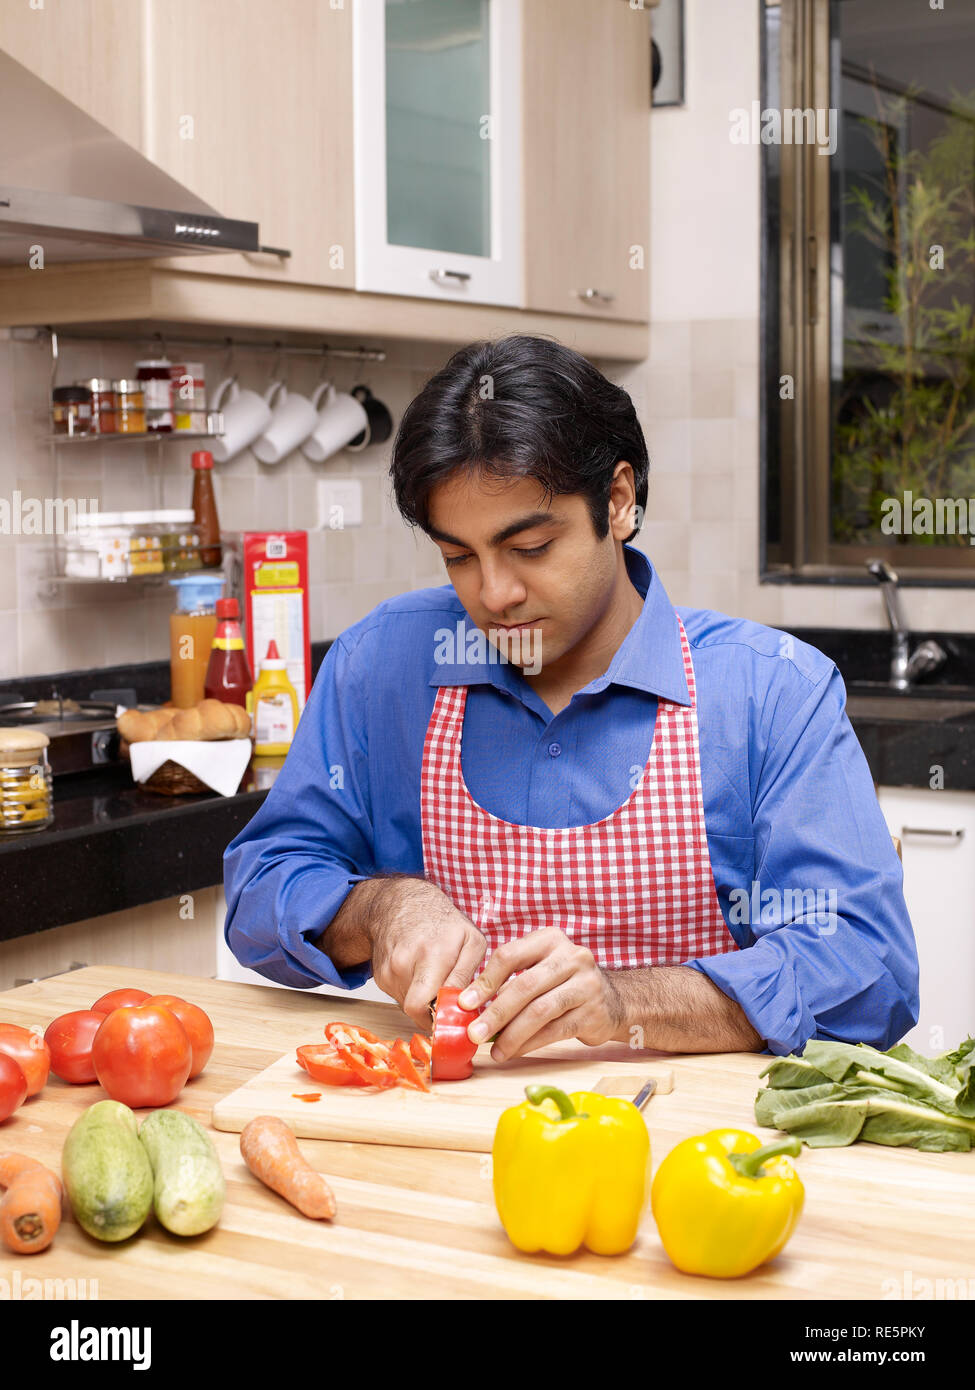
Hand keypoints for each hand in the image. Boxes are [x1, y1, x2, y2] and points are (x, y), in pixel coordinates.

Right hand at [366, 879, 487, 1025]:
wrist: (400, 904)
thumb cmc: (441, 922)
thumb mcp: (471, 941)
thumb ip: (468, 975)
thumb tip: (463, 1007)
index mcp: (434, 953)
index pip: (429, 1005)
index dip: (442, 1019)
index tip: (454, 1022)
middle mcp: (406, 962)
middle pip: (414, 1010)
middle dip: (431, 1014)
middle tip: (445, 1007)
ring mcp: (389, 970)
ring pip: (408, 1005)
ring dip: (423, 1001)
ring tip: (432, 979)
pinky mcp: (380, 976)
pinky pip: (399, 997)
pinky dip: (412, 992)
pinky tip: (418, 974)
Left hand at [457, 927, 622, 1060]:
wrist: (613, 1000)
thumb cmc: (564, 984)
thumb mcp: (540, 970)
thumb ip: (510, 982)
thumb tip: (472, 1008)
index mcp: (550, 939)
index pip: (509, 956)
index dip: (485, 981)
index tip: (465, 1003)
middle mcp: (571, 957)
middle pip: (524, 986)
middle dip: (495, 1013)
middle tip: (474, 1033)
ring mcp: (585, 984)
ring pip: (540, 1011)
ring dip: (512, 1034)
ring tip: (494, 1050)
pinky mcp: (593, 1013)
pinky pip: (554, 1031)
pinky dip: (530, 1044)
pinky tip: (514, 1051)